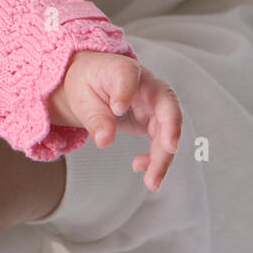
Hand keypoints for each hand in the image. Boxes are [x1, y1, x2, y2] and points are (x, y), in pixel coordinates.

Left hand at [46, 51, 181, 191]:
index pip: (128, 77)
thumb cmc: (88, 83)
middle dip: (170, 129)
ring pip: (168, 131)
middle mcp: (148, 85)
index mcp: (123, 70)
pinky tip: (140, 167)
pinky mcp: (156, 121)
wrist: (94, 81)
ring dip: (163, 157)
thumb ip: (94, 117)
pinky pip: (161, 142)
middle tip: (169, 148)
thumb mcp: (82, 97)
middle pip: (166, 107)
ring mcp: (156, 104)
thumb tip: (104, 141)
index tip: (117, 109)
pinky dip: (154, 158)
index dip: (124, 92)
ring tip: (152, 182)